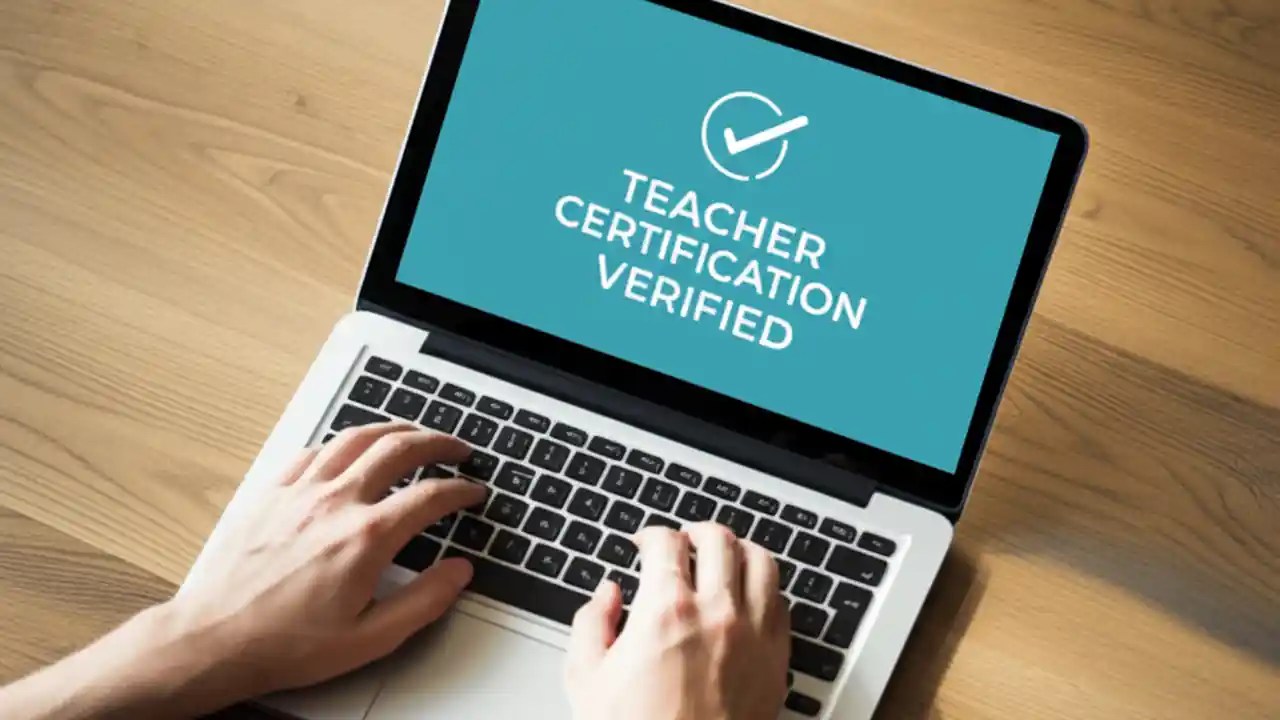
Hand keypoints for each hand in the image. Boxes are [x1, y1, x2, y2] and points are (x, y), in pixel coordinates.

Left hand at [0, 423, 486, 719]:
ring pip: (355, 437)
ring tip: (412, 434)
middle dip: (437, 443)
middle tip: (456, 448)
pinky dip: (342, 443)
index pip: (431, 496)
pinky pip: (313, 450)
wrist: (215, 641)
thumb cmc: (286, 645)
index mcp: (366, 538)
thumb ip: (424, 601)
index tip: (472, 491)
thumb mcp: (371, 639)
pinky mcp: (271, 493)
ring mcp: (299, 492)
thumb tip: (458, 573)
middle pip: (398, 449)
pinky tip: (350, 449)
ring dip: (392, 430)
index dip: (461, 489)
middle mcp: (334, 504)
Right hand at [566, 524, 790, 719]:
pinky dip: (764, 588)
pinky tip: (747, 596)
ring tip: (722, 557)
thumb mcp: (587, 681)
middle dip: (695, 532)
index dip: (650, 534)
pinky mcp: (777, 659)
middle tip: (683, 541)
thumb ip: (591, 624)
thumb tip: (606, 594)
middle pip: (718, 539)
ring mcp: (753, 634)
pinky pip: (781, 602)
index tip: (644, 543)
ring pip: (760, 561)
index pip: (665, 542)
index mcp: (665, 611)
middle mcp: (716, 613)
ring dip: (738, 551)